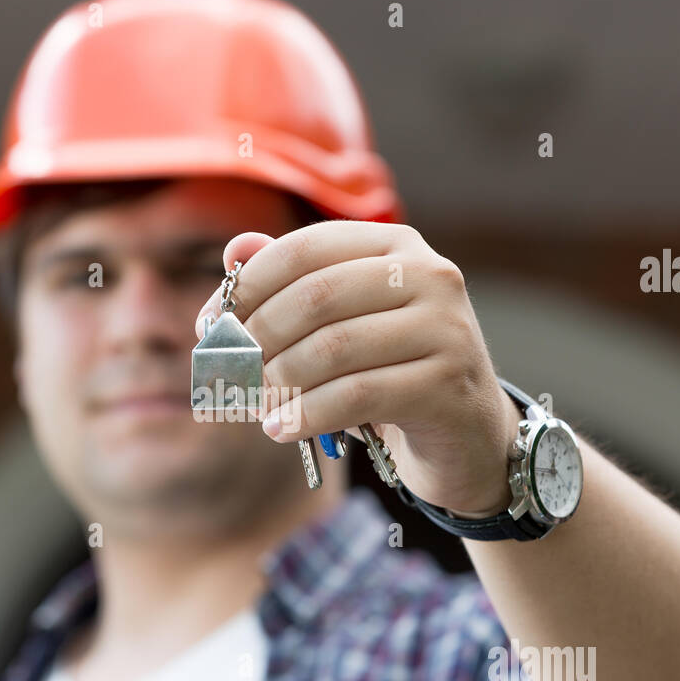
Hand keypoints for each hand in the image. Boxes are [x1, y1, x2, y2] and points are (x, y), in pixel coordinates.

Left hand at [193, 221, 519, 517]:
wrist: (468, 435)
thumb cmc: (391, 370)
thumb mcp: (342, 322)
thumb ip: (292, 283)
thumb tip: (234, 251)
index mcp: (397, 245)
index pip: (305, 249)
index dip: (248, 286)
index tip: (211, 324)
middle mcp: (430, 276)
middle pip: (315, 298)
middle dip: (258, 337)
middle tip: (231, 371)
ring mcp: (446, 330)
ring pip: (332, 350)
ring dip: (279, 382)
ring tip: (257, 404)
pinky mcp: (447, 387)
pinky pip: (354, 397)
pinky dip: (305, 416)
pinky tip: (279, 429)